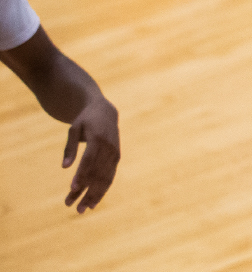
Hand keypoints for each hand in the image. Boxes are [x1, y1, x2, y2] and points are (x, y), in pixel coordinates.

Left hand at [63, 96, 118, 212]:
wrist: (106, 112)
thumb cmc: (86, 121)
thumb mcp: (74, 129)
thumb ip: (70, 147)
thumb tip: (64, 167)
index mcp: (98, 138)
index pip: (89, 160)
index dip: (81, 174)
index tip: (72, 188)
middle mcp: (109, 148)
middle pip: (97, 173)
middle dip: (86, 191)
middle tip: (74, 208)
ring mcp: (115, 154)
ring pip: (105, 178)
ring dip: (95, 195)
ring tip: (83, 209)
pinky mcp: (116, 158)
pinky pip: (110, 176)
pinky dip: (102, 190)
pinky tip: (94, 201)